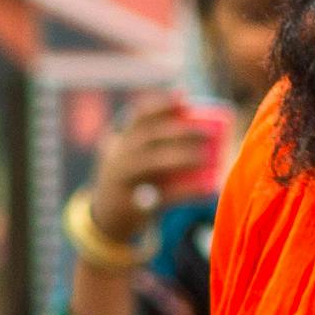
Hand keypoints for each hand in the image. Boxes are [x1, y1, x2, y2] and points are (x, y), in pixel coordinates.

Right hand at [79, 98, 223, 253]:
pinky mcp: (134, 205)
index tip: (183, 96)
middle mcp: (118, 157)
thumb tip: (200, 124)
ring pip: (152, 162)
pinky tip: (209, 188)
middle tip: (207, 132)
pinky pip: (164, 195)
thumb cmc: (133, 181)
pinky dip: (188, 191)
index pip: (139, 116)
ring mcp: (123, 181)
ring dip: (181, 157)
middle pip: (149, 137)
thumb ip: (157, 143)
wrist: (106, 218)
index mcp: (121, 142)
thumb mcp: (135, 158)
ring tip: (207, 157)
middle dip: (179, 131)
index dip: (161, 104)